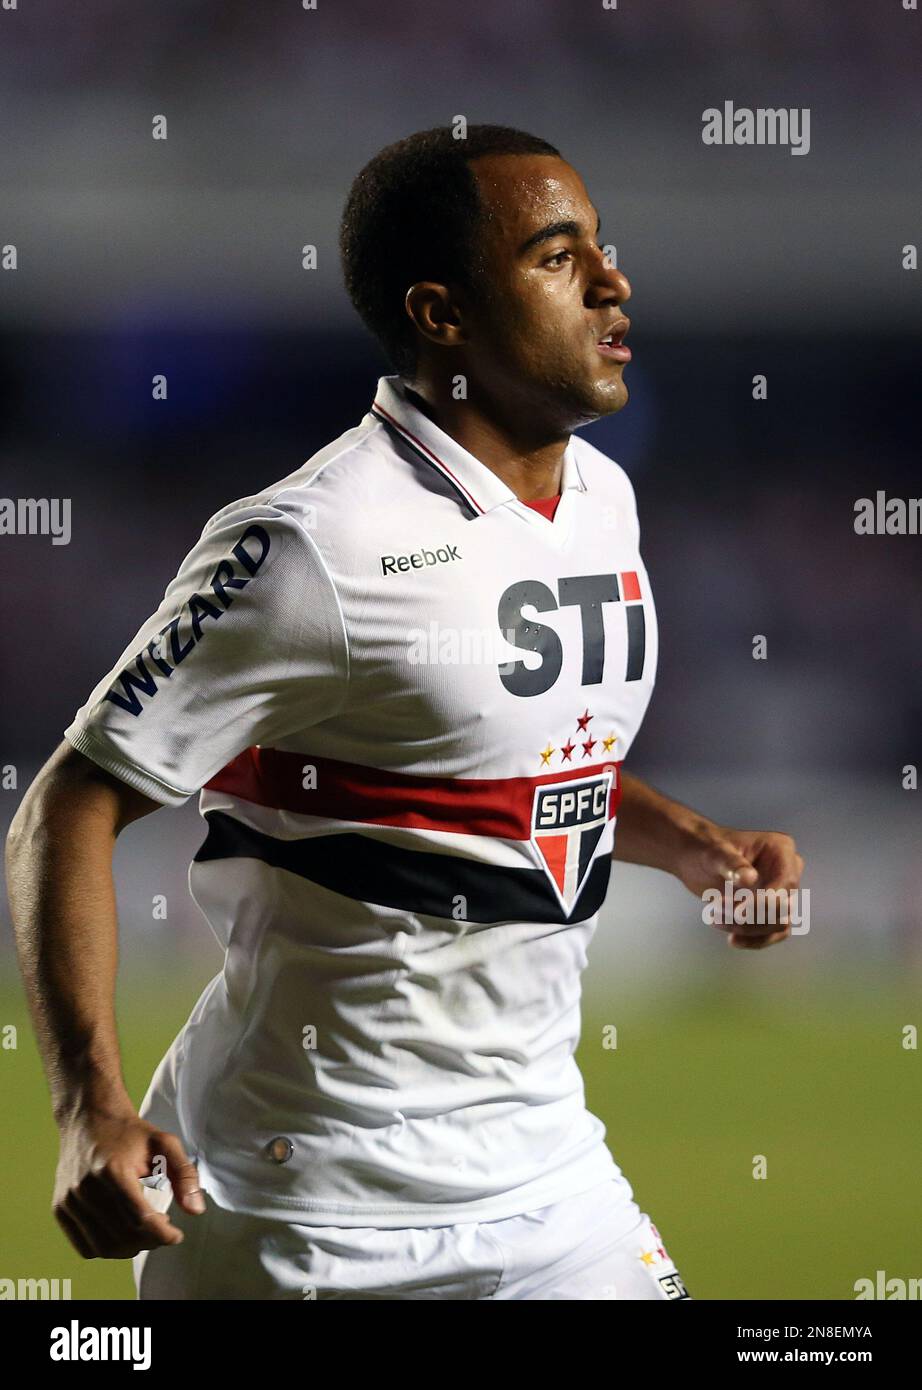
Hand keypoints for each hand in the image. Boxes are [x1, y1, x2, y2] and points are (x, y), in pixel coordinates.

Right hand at [53, 1103, 204, 1258]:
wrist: (89, 1119)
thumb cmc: (129, 1133)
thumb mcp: (165, 1144)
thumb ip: (185, 1175)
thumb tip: (196, 1210)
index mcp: (113, 1170)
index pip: (141, 1218)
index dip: (163, 1235)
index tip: (176, 1235)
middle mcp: (86, 1188)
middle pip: (123, 1235)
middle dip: (150, 1241)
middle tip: (162, 1231)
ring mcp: (69, 1200)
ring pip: (104, 1246)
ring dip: (130, 1248)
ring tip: (144, 1233)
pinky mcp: (60, 1208)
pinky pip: (85, 1246)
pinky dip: (107, 1249)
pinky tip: (122, 1234)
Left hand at [674, 824, 803, 949]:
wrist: (694, 858)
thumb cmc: (706, 847)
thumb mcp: (714, 852)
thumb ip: (731, 863)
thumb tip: (750, 878)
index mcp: (781, 849)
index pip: (786, 883)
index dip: (765, 901)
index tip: (738, 911)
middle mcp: (787, 871)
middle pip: (783, 907)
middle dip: (750, 916)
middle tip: (715, 912)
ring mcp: (781, 892)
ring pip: (778, 924)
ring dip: (747, 928)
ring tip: (714, 918)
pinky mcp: (770, 910)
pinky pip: (773, 933)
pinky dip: (754, 940)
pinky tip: (732, 940)